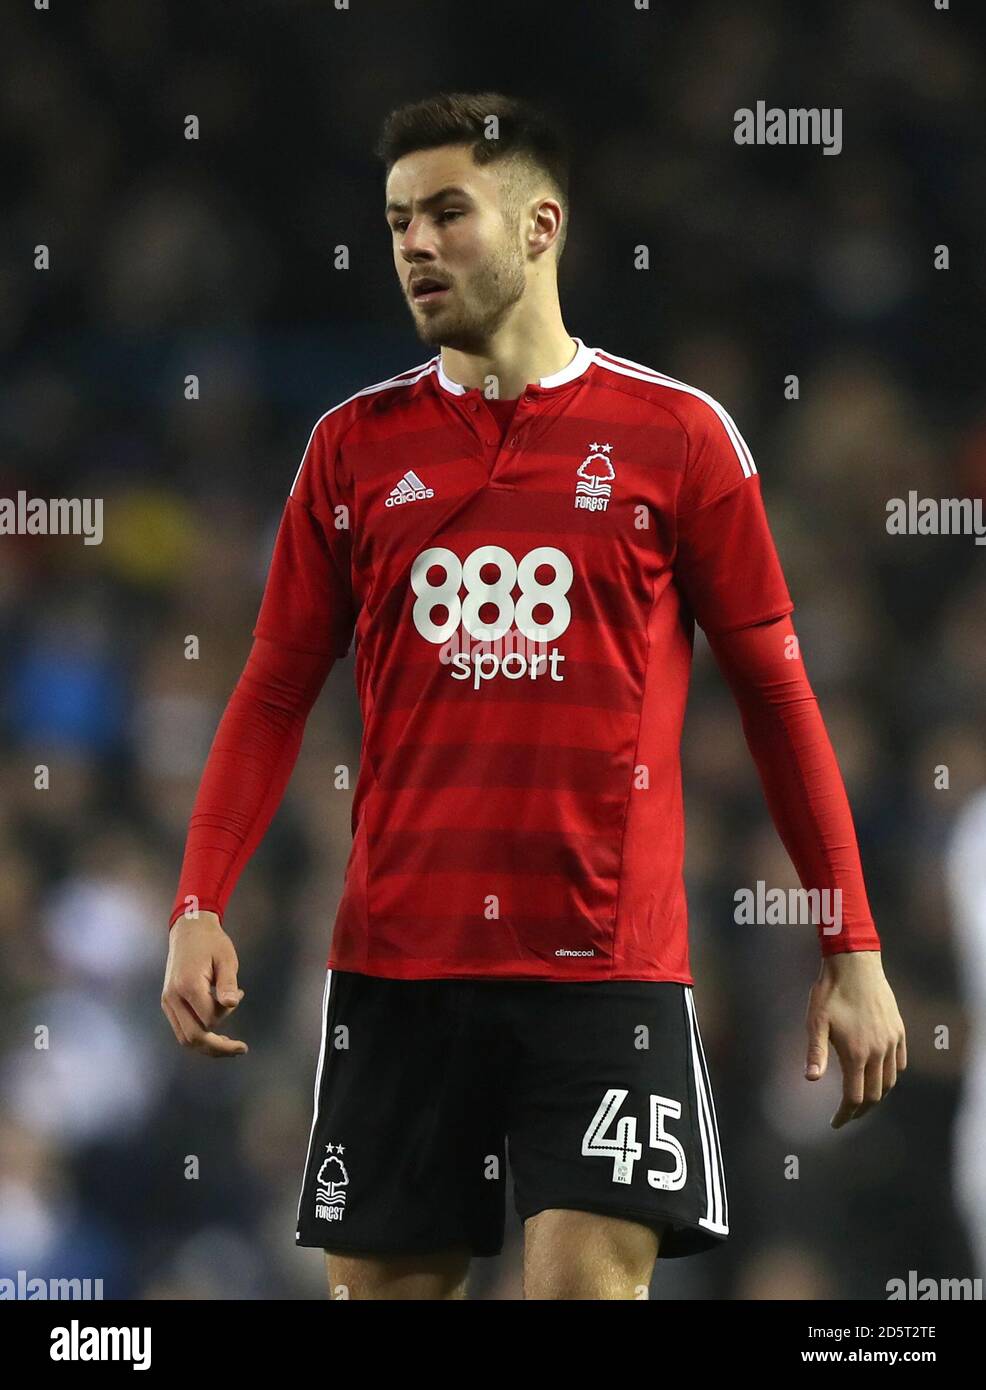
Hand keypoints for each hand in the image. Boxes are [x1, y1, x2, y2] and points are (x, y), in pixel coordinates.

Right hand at [162, 910, 247, 1056]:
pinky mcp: (168, 1003)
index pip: (209, 1018)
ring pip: (185, 1038)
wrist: (188, 929)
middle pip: (192, 1037)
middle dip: (218, 1048)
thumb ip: (228, 984)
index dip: (226, 1016)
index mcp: (187, 985)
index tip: (240, 996)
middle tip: (241, 1049)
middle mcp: (173, 997)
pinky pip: (182, 1029)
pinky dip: (200, 1035)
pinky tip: (217, 1031)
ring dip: (208, 1046)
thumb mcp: (226, 959)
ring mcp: (168, 1002)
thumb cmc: (212, 942)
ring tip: (230, 1045)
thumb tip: (233, 1005)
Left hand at [805, 950, 904, 1127]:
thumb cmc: (830, 992)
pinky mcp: (899, 1030)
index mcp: (856, 1053)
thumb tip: (811, 1079)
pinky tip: (880, 1075)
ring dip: (877, 1095)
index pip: (855, 1097)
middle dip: (860, 1110)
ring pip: (890, 1081)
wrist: (855, 964)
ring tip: (862, 1099)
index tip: (835, 1123)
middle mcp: (878, 1052)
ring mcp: (892, 1041)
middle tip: (847, 1115)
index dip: (845, 1114)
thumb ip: (815, 1052)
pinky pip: (900, 1063)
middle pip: (875, 1095)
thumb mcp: (815, 1021)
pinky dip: (891, 1076)